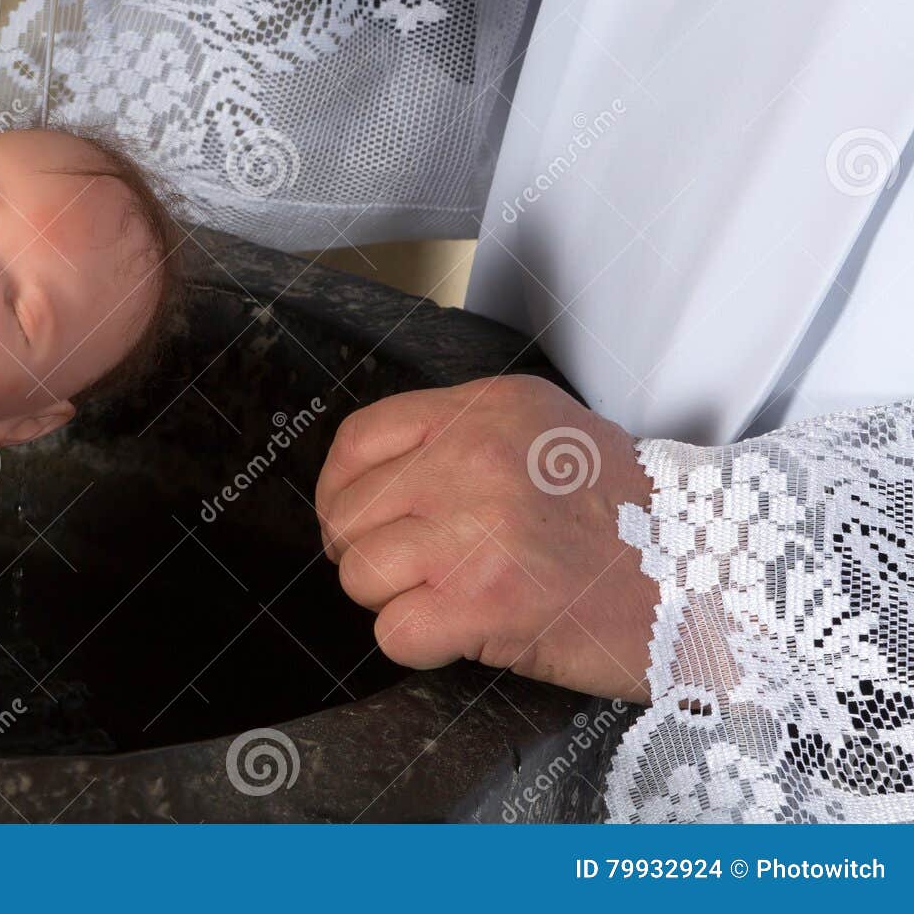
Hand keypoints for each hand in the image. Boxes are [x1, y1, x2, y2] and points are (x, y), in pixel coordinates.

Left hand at [315, 375, 657, 702]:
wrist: (713, 579)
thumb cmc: (634, 516)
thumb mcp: (546, 431)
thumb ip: (463, 438)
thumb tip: (385, 480)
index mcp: (484, 410)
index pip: (359, 440)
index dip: (342, 490)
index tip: (360, 522)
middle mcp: (471, 458)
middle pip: (349, 514)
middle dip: (368, 554)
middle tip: (416, 575)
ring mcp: (475, 529)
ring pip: (361, 574)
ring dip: (396, 601)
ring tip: (454, 600)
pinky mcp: (485, 602)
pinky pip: (394, 632)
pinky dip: (420, 645)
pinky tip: (466, 634)